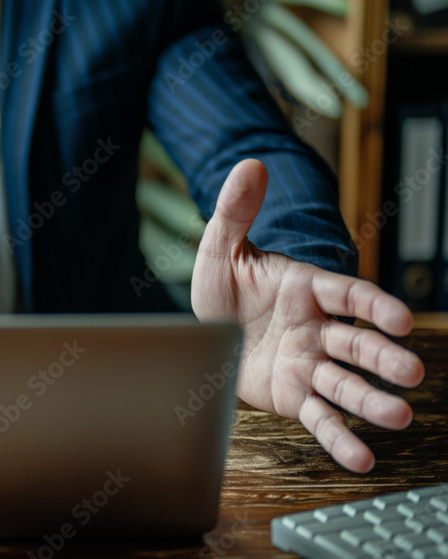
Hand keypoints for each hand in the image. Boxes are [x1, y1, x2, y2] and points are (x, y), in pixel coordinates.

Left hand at [192, 159, 423, 472]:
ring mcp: (310, 364)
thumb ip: (236, 211)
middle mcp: (317, 329)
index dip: (373, 305)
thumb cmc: (225, 286)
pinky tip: (362, 458)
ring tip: (401, 417)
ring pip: (345, 383)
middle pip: (355, 344)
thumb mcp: (221, 247)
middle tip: (411, 372)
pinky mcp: (296, 395)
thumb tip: (250, 163)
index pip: (347, 294)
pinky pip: (321, 417)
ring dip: (372, 400)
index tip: (401, 319)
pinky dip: (340, 437)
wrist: (211, 326)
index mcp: (306, 289)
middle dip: (382, 357)